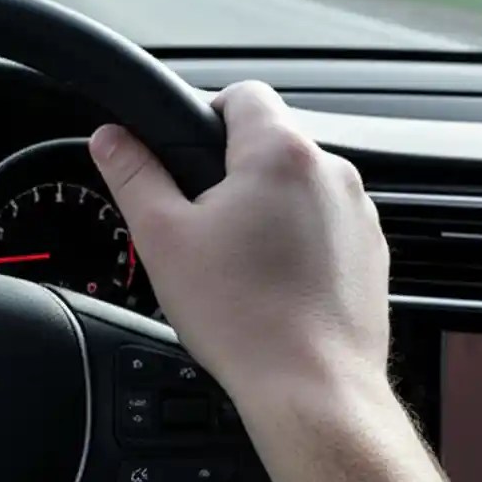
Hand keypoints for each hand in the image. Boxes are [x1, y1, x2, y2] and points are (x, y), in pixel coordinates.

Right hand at [90, 81, 389, 406]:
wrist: (308, 386)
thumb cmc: (239, 316)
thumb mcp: (162, 238)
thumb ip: (133, 175)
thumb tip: (109, 138)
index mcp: (279, 154)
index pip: (243, 94)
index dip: (205, 115)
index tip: (186, 156)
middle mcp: (331, 172)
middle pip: (270, 143)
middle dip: (232, 173)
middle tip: (201, 226)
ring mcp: (359, 212)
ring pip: (298, 186)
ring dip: (267, 208)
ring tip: (237, 263)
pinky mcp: (371, 251)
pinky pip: (325, 225)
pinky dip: (297, 241)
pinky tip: (271, 283)